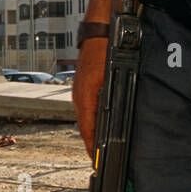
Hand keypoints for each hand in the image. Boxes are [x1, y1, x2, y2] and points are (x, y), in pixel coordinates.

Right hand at [73, 37, 107, 158]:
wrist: (98, 32)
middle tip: (97, 158)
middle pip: (83, 127)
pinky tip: (95, 124)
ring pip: (83, 118)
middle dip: (90, 143)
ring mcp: (78, 91)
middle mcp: (79, 96)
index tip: (95, 159)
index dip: (91, 146)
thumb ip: (110, 99)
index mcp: (85, 96)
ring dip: (89, 132)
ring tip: (96, 146)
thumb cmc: (105, 51)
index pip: (87, 129)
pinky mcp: (81, 86)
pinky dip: (89, 120)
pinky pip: (84, 109)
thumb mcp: (112, 77)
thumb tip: (109, 121)